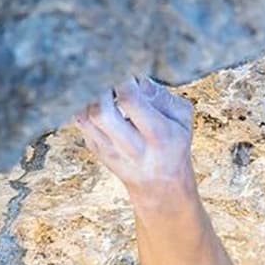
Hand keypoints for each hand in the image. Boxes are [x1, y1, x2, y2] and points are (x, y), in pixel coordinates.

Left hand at [75, 77, 196, 203]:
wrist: (160, 187)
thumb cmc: (173, 144)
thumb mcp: (183, 120)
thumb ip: (164, 97)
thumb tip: (139, 81)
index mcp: (158, 135)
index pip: (130, 101)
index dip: (124, 81)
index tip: (129, 77)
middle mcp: (132, 147)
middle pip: (101, 113)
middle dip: (103, 89)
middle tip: (113, 83)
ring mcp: (110, 152)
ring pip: (86, 118)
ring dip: (93, 97)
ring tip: (107, 92)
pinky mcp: (97, 151)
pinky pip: (82, 122)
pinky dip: (86, 106)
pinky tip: (102, 103)